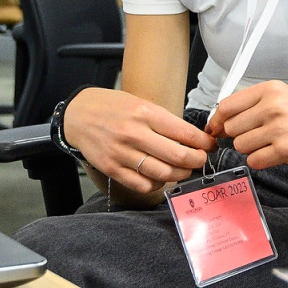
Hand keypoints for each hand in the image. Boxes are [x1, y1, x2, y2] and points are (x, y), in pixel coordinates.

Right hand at [63, 87, 213, 195]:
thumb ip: (163, 120)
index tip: (210, 145)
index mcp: (144, 113)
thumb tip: (192, 137)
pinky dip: (157, 185)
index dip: (203, 142)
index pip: (184, 132)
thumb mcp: (140, 103)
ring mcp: (122, 153)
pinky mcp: (112, 168)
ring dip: (180, 174)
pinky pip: (143, 185)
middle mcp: (134, 133)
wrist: (76, 115)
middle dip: (197, 160)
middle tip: (201, 159)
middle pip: (177, 155)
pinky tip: (160, 178)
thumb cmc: (111, 107)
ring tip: (184, 169)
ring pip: (163, 173)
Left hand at [208, 80, 287, 169]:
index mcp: (270, 90)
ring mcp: (280, 129)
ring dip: (252, 149)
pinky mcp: (286, 150)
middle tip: (259, 135)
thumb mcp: (282, 97)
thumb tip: (217, 122)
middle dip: (239, 136)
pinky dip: (261, 161)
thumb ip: (251, 105)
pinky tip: (276, 153)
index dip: (218, 120)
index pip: (227, 106)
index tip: (217, 128)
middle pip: (231, 128)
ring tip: (271, 143)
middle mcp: (274, 106)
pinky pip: (255, 161)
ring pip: (241, 146)